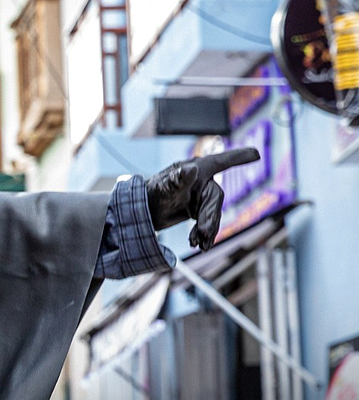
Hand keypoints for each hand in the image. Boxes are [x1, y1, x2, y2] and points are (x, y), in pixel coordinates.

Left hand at [145, 148, 259, 250]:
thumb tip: (191, 170)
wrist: (142, 211)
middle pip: (215, 200)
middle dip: (211, 217)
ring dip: (208, 229)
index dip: (238, 157)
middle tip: (204, 234)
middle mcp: (202, 181)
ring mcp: (201, 196)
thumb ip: (177, 180)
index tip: (257, 154)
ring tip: (199, 244)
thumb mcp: (165, 188)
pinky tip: (196, 243)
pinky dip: (202, 234)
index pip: (220, 162)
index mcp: (197, 169)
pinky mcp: (199, 209)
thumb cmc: (153, 193)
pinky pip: (207, 222)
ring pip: (213, 214)